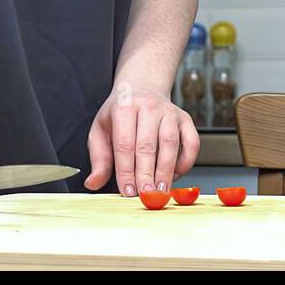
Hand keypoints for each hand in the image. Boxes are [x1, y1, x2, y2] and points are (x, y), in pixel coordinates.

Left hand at [84, 82, 199, 195]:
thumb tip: (93, 183)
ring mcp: (169, 112)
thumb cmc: (120, 114)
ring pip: (170, 144)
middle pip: (148, 146)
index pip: (124, 144)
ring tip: (162, 191)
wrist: (141, 89)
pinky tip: (176, 176)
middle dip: (147, 174)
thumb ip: (98, 159)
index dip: (126, 171)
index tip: (127, 191)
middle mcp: (148, 107)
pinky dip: (186, 162)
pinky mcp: (185, 119)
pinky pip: (191, 142)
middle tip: (146, 196)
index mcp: (124, 108)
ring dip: (166, 170)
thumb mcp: (101, 130)